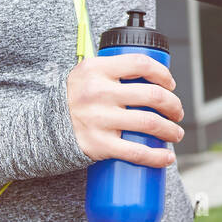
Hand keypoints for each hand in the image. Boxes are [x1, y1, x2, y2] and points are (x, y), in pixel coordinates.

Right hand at [67, 52, 182, 166]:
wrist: (44, 128)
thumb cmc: (74, 99)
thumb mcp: (86, 74)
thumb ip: (112, 69)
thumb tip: (150, 72)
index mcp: (97, 69)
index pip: (141, 64)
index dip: (163, 74)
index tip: (170, 84)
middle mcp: (98, 92)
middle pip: (152, 95)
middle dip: (174, 105)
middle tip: (177, 112)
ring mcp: (99, 119)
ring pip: (150, 123)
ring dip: (171, 130)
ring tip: (176, 133)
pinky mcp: (99, 144)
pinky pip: (135, 152)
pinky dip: (156, 157)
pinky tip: (167, 158)